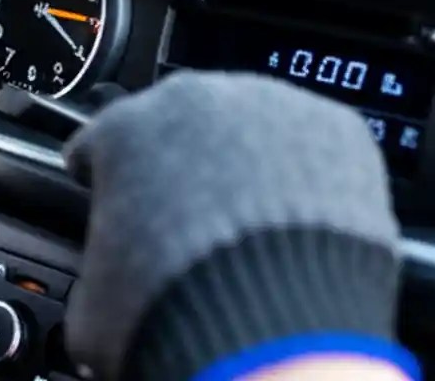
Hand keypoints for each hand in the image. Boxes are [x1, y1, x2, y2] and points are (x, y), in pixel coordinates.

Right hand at [63, 71, 408, 380]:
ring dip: (253, 166)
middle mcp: (198, 101)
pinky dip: (312, 177)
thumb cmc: (173, 316)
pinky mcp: (337, 126)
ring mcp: (274, 106)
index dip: (107, 176)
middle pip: (185, 125)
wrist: (273, 333)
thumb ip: (97, 267)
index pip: (104, 140)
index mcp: (125, 130)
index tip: (118, 201)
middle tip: (198, 225)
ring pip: (255, 127)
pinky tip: (309, 223)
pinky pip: (316, 145)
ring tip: (262, 229)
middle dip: (186, 167)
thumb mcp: (97, 305)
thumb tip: (105, 289)